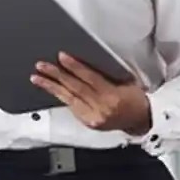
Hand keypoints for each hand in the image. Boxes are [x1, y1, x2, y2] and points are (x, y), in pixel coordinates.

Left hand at [31, 53, 150, 133]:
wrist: (143, 120)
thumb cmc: (136, 98)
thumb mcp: (127, 82)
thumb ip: (107, 74)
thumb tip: (86, 61)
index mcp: (113, 96)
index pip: (89, 79)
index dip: (74, 67)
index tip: (61, 57)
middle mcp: (102, 108)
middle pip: (75, 88)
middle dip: (56, 75)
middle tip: (42, 66)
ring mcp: (94, 118)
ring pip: (69, 99)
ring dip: (51, 87)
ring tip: (37, 78)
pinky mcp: (89, 123)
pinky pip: (72, 107)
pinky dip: (61, 96)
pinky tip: (50, 88)